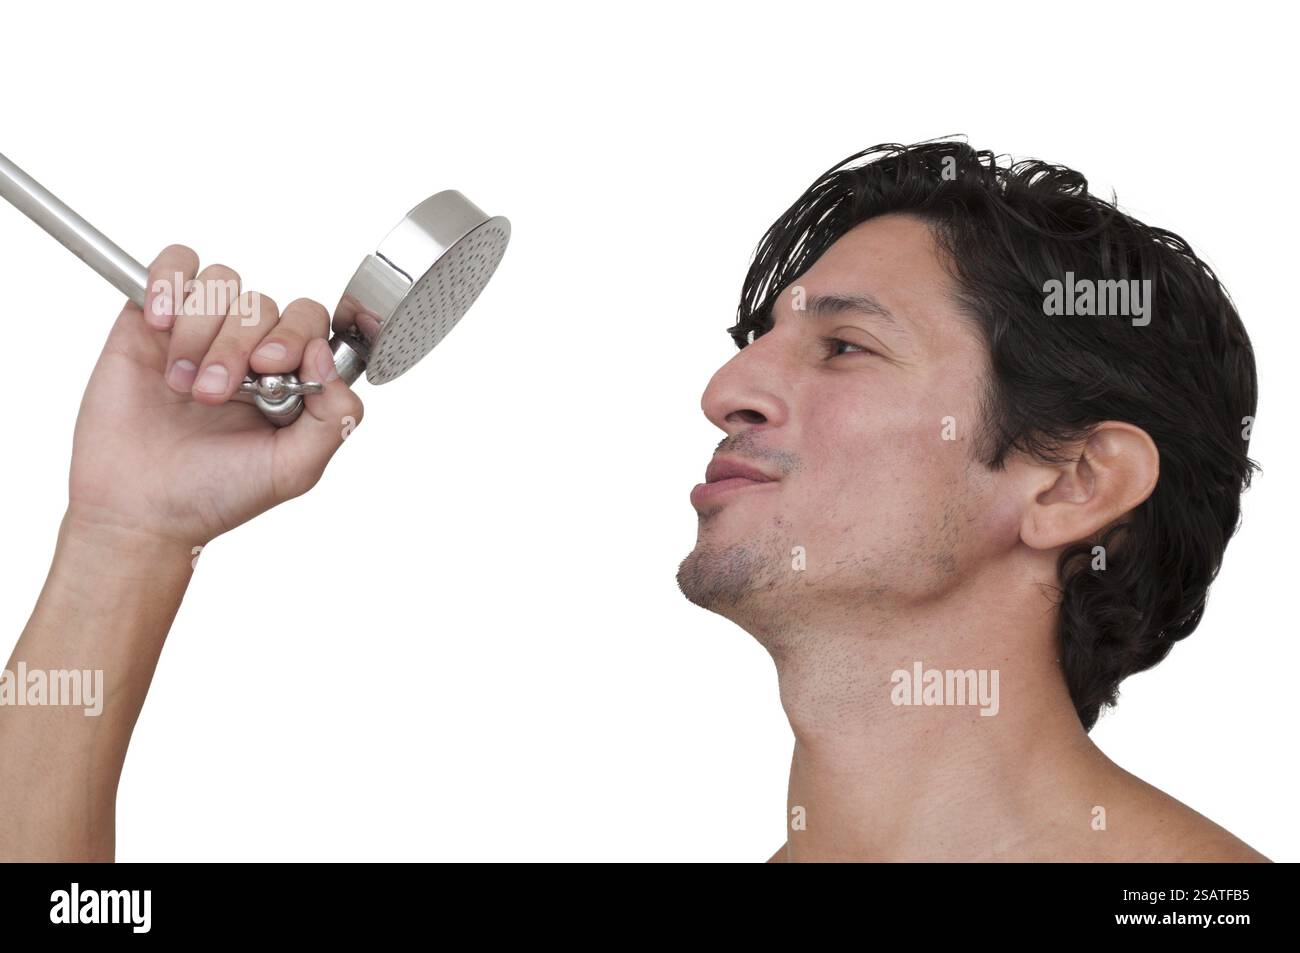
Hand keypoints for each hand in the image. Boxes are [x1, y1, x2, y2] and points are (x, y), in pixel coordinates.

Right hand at [66, 244, 364, 546]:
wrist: (141, 510)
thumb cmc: (217, 493)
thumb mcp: (294, 469)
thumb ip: (333, 417)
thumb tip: (325, 355)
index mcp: (288, 376)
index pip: (309, 321)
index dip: (296, 334)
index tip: (272, 367)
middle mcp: (247, 349)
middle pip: (262, 303)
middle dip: (238, 344)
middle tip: (216, 394)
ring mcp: (199, 332)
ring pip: (220, 283)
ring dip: (201, 331)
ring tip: (181, 385)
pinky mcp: (149, 322)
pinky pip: (173, 266)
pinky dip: (168, 283)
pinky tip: (159, 326)